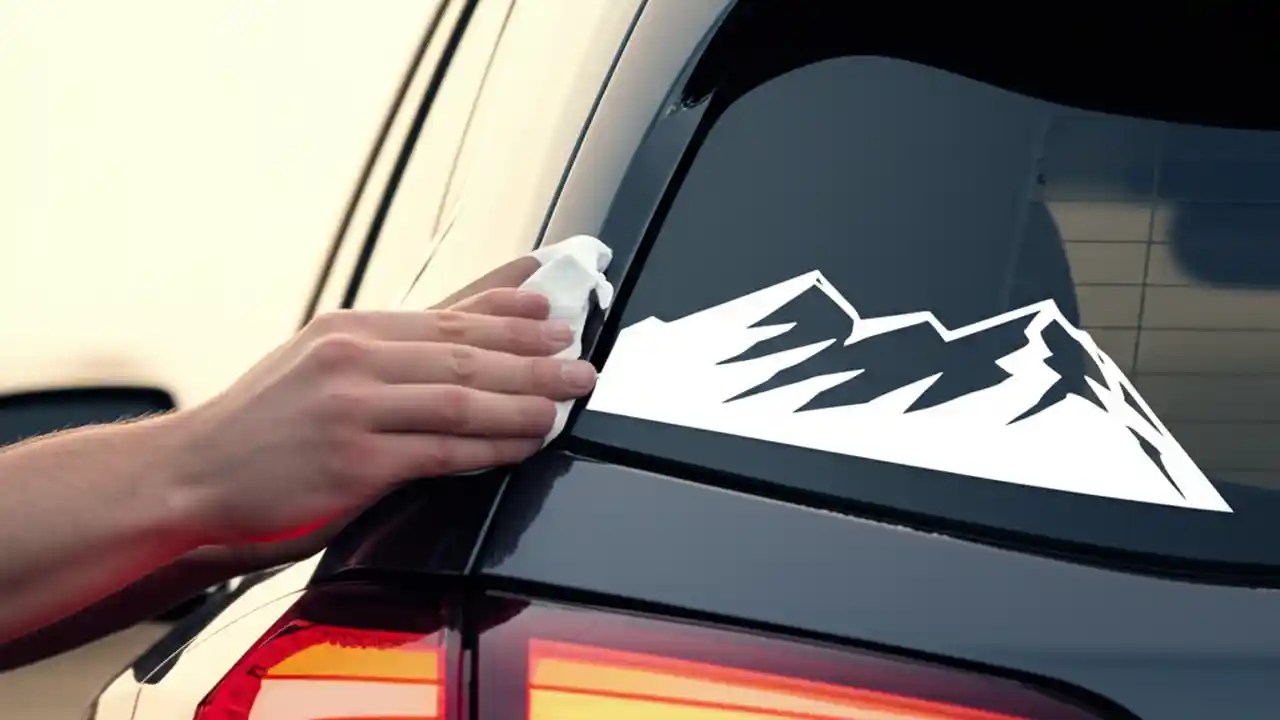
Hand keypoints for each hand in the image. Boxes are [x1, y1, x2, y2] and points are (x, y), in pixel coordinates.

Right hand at [163, 262, 596, 548]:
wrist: (191, 474)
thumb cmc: (260, 425)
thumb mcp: (316, 363)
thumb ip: (386, 352)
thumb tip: (455, 336)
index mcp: (350, 330)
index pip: (448, 312)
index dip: (509, 310)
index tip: (554, 307)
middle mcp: (353, 358)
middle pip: (465, 351)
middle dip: (533, 354)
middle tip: (580, 358)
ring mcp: (353, 408)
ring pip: (461, 396)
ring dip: (524, 399)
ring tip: (567, 401)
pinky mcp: (353, 463)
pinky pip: (441, 450)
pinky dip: (490, 445)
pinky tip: (522, 442)